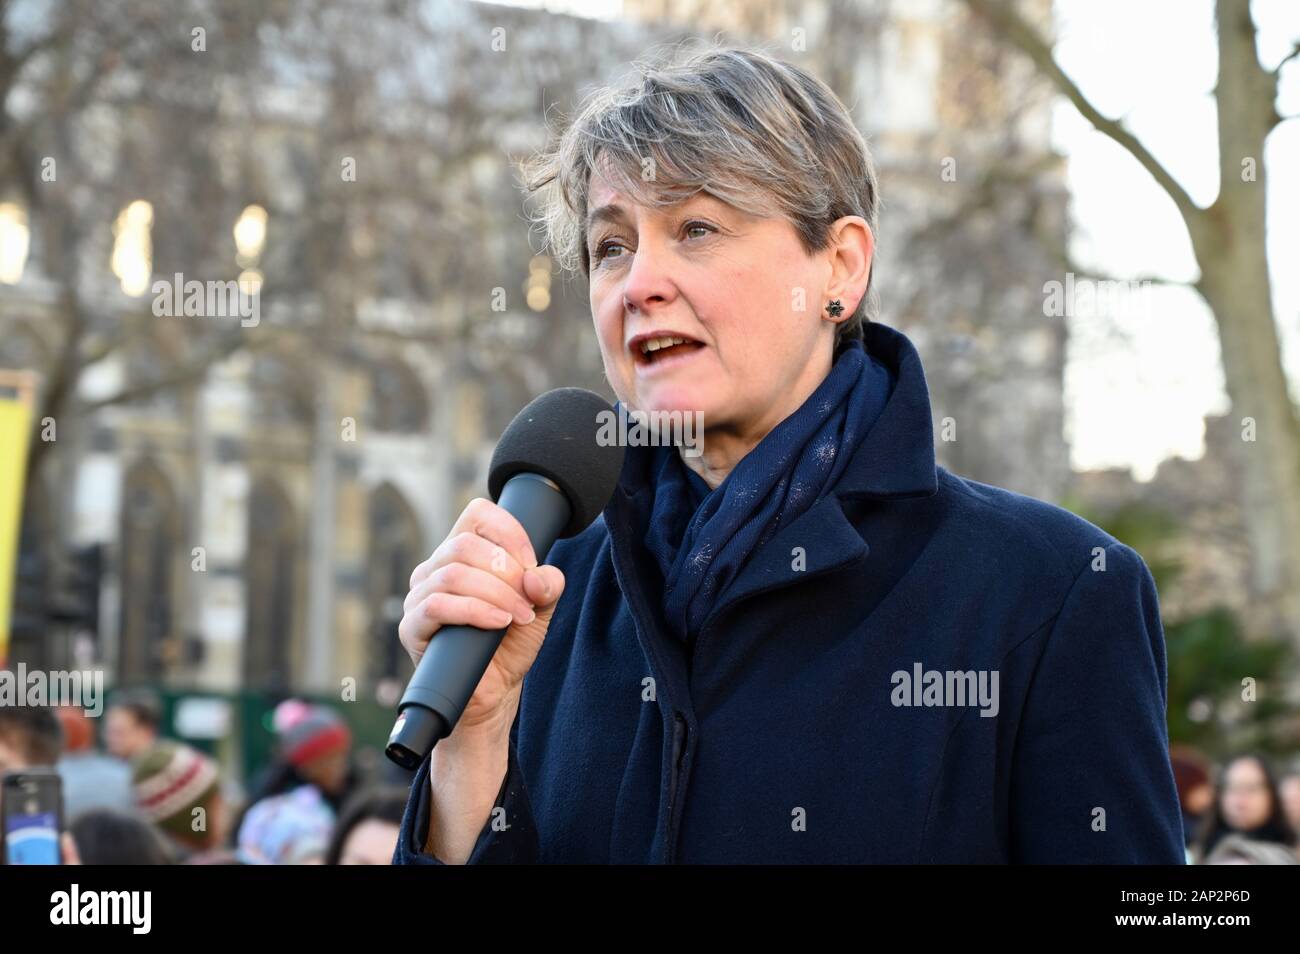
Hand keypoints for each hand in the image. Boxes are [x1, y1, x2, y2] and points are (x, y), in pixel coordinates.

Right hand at [398, 497, 565, 732]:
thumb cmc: (510, 643)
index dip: (508, 530)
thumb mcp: (540, 609)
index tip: (531, 561)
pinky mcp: (411, 627)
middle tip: (528, 600)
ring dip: (496, 594)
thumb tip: (537, 575)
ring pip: (453, 574)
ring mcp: (419, 596)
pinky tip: (498, 623)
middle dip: (506, 571)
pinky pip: (436, 606)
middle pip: (465, 545)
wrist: (494, 691)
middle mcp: (435, 568)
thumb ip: (548, 585)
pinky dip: (475, 611)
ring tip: (519, 617)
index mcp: (462, 553)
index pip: (477, 514)